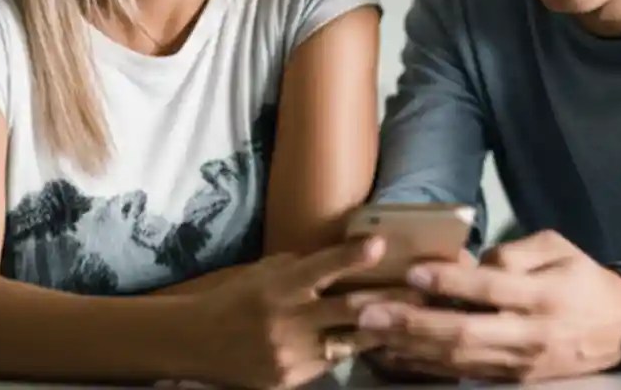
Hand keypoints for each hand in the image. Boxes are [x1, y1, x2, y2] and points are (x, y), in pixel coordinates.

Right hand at [181, 236, 417, 388]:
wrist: (197, 342)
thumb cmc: (237, 298)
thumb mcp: (265, 273)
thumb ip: (302, 268)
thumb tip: (344, 256)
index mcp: (280, 287)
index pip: (321, 268)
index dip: (351, 256)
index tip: (380, 244)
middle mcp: (287, 320)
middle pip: (348, 310)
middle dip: (388, 300)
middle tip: (422, 291)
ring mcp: (290, 353)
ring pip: (348, 341)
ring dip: (381, 329)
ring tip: (412, 319)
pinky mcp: (290, 378)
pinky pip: (331, 362)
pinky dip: (351, 350)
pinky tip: (375, 342)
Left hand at [357, 230, 620, 382]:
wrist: (619, 328)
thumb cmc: (582, 279)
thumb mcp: (559, 249)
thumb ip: (516, 252)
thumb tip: (475, 263)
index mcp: (543, 295)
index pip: (492, 289)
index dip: (451, 282)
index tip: (414, 272)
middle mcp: (528, 333)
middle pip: (465, 332)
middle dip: (413, 323)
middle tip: (371, 312)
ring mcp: (518, 363)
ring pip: (458, 359)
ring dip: (410, 348)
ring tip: (372, 334)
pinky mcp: (511, 380)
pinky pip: (462, 375)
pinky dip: (426, 366)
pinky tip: (396, 355)